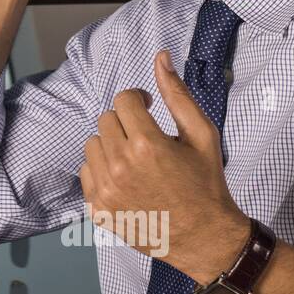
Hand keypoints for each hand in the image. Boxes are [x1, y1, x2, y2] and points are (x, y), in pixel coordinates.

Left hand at [78, 50, 249, 282]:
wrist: (204, 237)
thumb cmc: (206, 183)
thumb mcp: (202, 135)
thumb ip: (177, 94)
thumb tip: (161, 56)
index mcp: (147, 144)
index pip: (123, 100)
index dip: (138, 100)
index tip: (149, 109)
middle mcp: (121, 166)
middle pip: (106, 120)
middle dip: (126, 123)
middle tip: (147, 139)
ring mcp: (106, 190)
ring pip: (93, 145)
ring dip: (112, 145)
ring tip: (137, 160)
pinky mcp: (98, 209)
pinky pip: (86, 172)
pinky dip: (102, 171)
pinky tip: (126, 180)